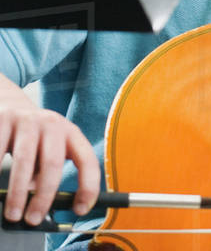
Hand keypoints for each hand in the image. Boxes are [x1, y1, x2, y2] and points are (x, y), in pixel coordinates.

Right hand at [0, 87, 98, 225]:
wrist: (9, 106)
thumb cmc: (32, 138)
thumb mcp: (47, 150)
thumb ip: (47, 173)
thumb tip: (38, 204)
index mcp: (70, 133)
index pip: (87, 159)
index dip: (88, 185)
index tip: (81, 209)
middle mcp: (52, 124)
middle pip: (53, 162)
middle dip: (44, 196)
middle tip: (34, 218)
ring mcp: (28, 120)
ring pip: (24, 160)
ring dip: (18, 192)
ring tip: (12, 213)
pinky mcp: (4, 120)